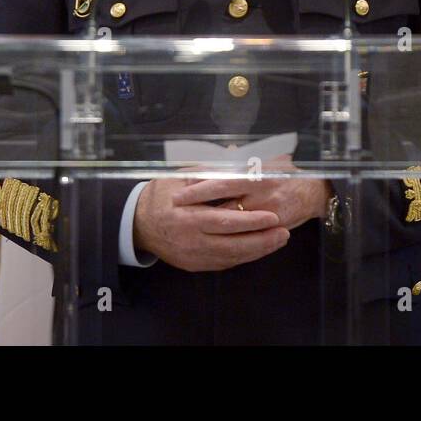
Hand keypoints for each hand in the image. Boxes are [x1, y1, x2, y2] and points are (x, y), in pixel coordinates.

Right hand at [133, 171, 289, 272]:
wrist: (136, 224)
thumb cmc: (159, 196)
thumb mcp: (178, 178)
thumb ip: (208, 170)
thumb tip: (236, 156)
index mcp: (187, 217)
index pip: (224, 220)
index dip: (251, 220)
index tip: (272, 216)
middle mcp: (191, 240)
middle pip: (233, 244)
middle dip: (262, 239)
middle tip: (284, 232)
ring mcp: (193, 256)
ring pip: (232, 257)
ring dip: (258, 250)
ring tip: (279, 240)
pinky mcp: (195, 265)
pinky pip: (225, 264)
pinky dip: (244, 257)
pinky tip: (260, 248)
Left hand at [170, 155, 330, 233]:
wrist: (315, 192)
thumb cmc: (287, 174)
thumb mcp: (268, 160)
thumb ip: (245, 158)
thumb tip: (226, 151)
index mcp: (257, 169)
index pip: (222, 173)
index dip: (200, 179)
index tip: (181, 184)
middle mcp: (261, 188)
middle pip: (222, 194)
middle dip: (197, 199)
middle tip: (176, 202)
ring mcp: (267, 209)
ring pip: (231, 217)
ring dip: (208, 219)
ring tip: (187, 220)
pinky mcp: (272, 227)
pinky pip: (245, 233)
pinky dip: (227, 233)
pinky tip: (211, 234)